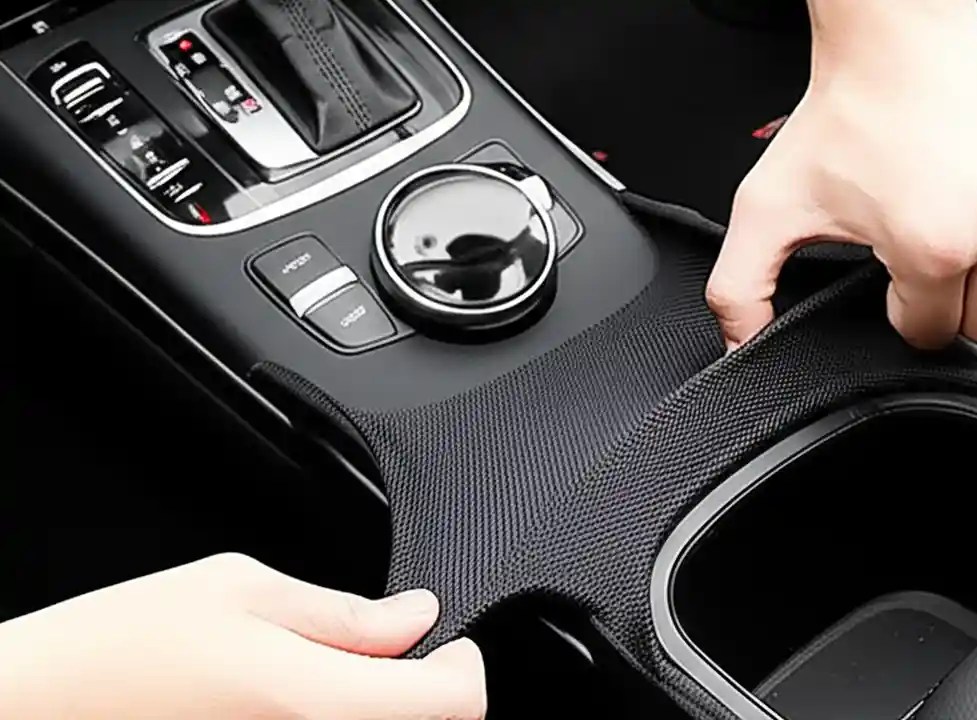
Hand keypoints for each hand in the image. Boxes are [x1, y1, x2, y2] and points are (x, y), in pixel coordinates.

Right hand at [0, 554, 485, 718]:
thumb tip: (418, 617)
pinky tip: (306, 700)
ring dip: (387, 707)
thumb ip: (345, 613)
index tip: (447, 639)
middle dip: (427, 687)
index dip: (466, 663)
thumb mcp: (241, 590)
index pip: (458, 704)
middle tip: (390, 648)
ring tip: (337, 671)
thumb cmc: (121, 649)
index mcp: (317, 701)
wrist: (38, 711)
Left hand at [706, 0, 976, 349]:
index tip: (884, 269)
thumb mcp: (766, 209)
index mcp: (935, 249)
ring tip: (945, 228)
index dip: (900, 311)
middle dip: (947, 303)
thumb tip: (740, 347)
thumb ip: (739, 290)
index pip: (932, 336)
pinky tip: (976, 205)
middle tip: (914, 253)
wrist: (898, 41)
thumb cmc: (843, 116)